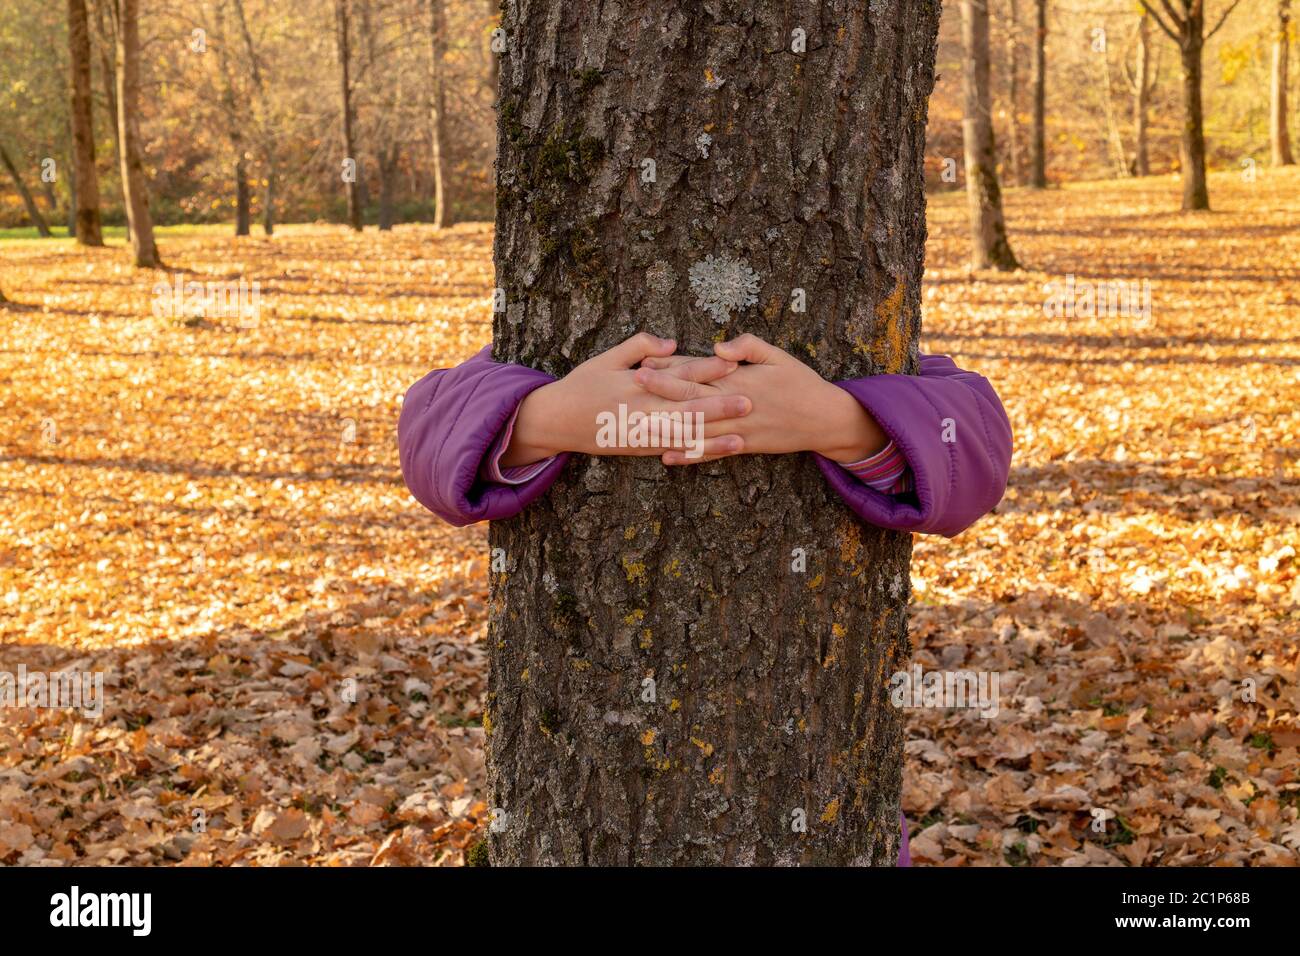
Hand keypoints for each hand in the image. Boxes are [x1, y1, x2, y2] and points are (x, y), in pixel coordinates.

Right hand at [499, 333, 751, 466]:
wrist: (555, 420)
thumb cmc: (582, 385)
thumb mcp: (606, 357)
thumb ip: (639, 346)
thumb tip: (672, 343)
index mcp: (636, 384)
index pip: (676, 375)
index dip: (705, 370)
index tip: (732, 364)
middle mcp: (641, 411)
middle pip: (686, 409)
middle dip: (719, 407)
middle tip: (750, 402)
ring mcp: (641, 433)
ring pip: (682, 437)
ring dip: (714, 437)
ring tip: (742, 437)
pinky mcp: (639, 448)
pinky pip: (671, 452)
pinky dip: (694, 454)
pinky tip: (715, 454)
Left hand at [636, 334, 886, 465]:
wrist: (823, 420)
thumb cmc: (801, 383)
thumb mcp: (779, 356)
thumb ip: (748, 346)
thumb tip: (718, 348)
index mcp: (739, 380)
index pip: (698, 372)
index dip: (670, 368)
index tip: (643, 362)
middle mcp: (734, 406)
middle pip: (690, 399)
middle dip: (660, 393)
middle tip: (632, 387)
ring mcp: (736, 429)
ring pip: (696, 428)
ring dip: (667, 426)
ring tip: (638, 424)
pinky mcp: (742, 447)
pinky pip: (712, 452)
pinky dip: (690, 455)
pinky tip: (668, 457)